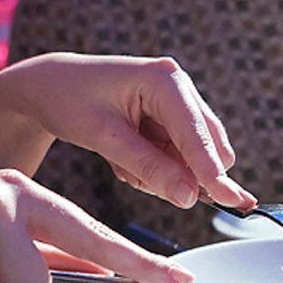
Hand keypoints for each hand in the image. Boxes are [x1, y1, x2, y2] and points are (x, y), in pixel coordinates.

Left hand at [0, 52, 254, 210]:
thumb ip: (148, 167)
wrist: (49, 86)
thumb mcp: (104, 137)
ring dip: (162, 172)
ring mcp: (178, 103)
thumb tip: (189, 197)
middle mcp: (179, 87)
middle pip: (207, 147)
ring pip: (193, 158)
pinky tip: (125, 159)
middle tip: (131, 173)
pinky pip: (178, 159)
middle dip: (179, 173)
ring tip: (120, 162)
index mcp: (164, 80)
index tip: (232, 201)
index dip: (213, 171)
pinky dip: (155, 169)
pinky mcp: (172, 119)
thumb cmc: (69, 101)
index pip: (197, 134)